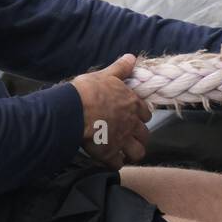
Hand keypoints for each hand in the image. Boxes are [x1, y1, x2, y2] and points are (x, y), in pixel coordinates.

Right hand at [69, 53, 151, 169]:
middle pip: (145, 135)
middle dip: (138, 137)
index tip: (133, 116)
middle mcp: (131, 124)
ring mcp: (122, 140)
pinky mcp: (109, 154)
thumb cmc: (89, 90)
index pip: (146, 114)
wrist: (74, 109)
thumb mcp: (106, 75)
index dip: (140, 116)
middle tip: (128, 135)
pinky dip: (113, 162)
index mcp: (133, 104)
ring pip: (137, 153)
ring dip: (131, 152)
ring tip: (122, 150)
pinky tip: (107, 158)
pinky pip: (117, 164)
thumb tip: (132, 57)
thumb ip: (121, 68)